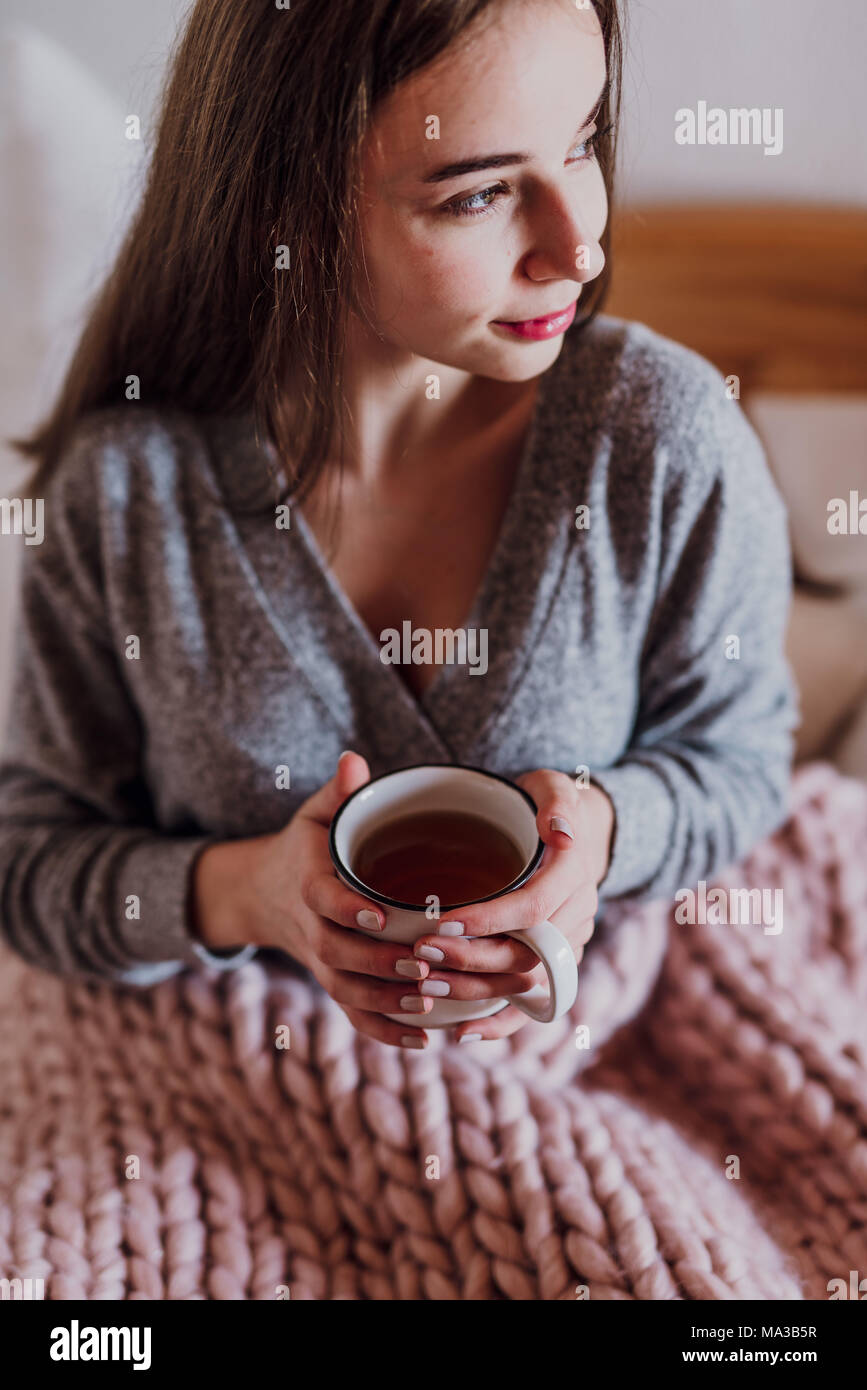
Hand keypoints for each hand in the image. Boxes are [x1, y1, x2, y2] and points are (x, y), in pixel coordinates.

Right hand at [241, 750, 441, 1048]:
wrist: (268, 894)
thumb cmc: (308, 846)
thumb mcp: (317, 814)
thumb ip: (339, 792)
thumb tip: (354, 761)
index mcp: (308, 882)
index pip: (322, 899)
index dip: (347, 909)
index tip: (379, 914)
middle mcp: (311, 928)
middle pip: (338, 953)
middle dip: (378, 963)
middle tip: (423, 963)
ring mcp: (322, 963)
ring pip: (348, 991)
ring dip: (388, 1001)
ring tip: (432, 1000)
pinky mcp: (335, 985)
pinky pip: (355, 1016)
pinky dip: (386, 1032)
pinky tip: (426, 1039)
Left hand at [402, 771, 614, 1043]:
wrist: (571, 835)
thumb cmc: (545, 805)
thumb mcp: (553, 787)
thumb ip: (556, 800)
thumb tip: (560, 829)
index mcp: (575, 872)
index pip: (534, 905)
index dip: (489, 919)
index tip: (441, 920)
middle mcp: (577, 915)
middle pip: (527, 953)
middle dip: (471, 959)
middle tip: (420, 954)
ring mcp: (568, 945)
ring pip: (524, 984)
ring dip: (474, 990)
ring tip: (425, 986)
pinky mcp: (554, 966)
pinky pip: (532, 1006)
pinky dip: (499, 1024)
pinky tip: (460, 1034)